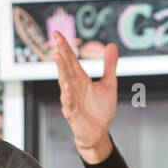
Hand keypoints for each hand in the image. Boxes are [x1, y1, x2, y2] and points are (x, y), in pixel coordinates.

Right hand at [53, 31, 117, 163]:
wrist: (98, 133)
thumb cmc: (100, 110)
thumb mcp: (109, 84)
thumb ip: (109, 65)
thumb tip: (112, 45)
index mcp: (80, 79)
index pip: (71, 59)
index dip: (65, 46)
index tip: (58, 34)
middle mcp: (73, 86)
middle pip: (66, 66)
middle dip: (61, 52)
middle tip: (56, 37)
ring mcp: (71, 99)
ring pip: (64, 82)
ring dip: (61, 69)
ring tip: (58, 56)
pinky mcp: (72, 112)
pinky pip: (69, 102)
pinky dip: (68, 94)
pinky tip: (67, 85)